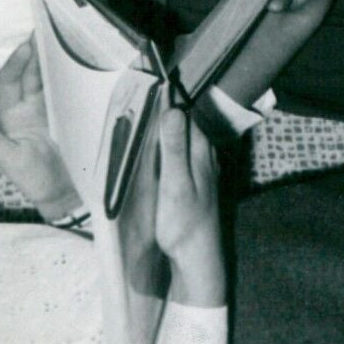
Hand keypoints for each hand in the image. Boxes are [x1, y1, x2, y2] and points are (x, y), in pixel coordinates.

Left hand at [0, 37, 83, 221]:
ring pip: (47, 78)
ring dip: (51, 58)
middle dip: (34, 52)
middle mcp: (29, 108)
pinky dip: (70, 74)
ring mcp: (51, 110)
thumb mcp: (7, 158)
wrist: (65, 197)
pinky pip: (68, 90)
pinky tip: (76, 60)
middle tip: (44, 28)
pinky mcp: (70, 115)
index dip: (16, 62)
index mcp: (12, 115)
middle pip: (30, 73)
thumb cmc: (33, 180)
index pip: (10, 80)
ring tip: (59, 35)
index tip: (26, 46)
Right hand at [154, 95, 225, 306]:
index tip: (145, 80)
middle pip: (185, 122)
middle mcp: (206, 156)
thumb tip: (173, 108)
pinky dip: (169, 145)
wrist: (198, 263)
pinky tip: (156, 149)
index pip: (185, 111)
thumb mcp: (175, 184)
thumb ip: (174, 148)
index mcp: (201, 151)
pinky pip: (183, 153)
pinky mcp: (196, 183)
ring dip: (167, 127)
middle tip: (137, 94)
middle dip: (166, 107)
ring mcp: (203, 170)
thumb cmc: (184, 224)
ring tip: (142, 115)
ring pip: (184, 138)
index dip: (167, 95)